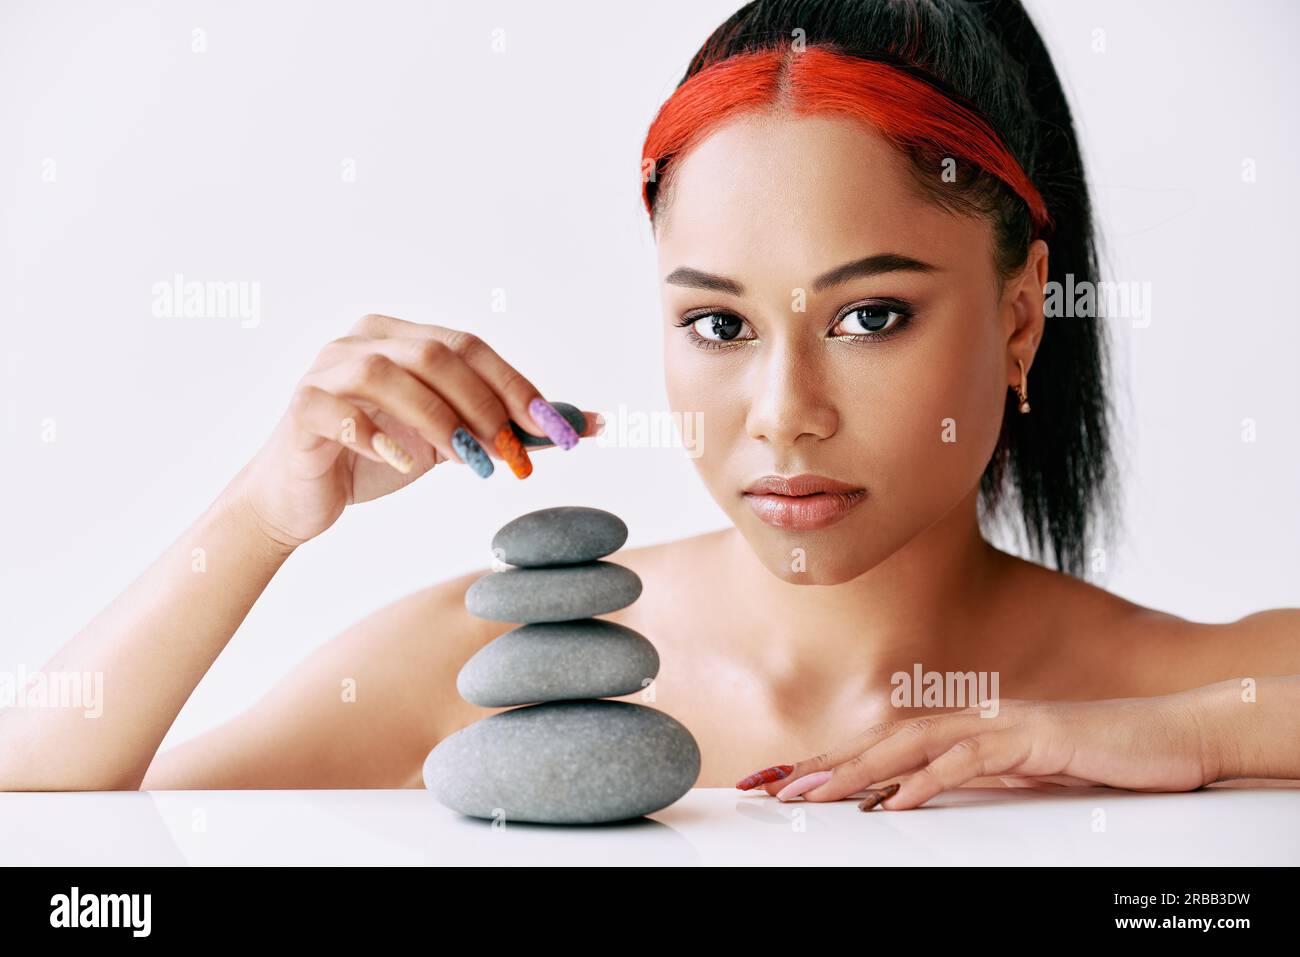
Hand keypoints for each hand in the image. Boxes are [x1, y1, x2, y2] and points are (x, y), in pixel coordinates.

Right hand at [228, 313, 600, 551]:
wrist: (301, 498)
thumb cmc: (378, 460)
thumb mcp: (450, 443)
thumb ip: (502, 427)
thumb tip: (581, 425)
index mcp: (400, 336)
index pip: (469, 346)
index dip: (515, 384)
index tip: (555, 428)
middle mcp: (362, 341)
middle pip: (435, 353)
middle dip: (484, 404)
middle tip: (513, 455)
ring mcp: (326, 370)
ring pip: (389, 374)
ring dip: (439, 419)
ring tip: (468, 463)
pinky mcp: (300, 409)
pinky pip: (339, 412)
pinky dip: (377, 436)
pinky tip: (402, 465)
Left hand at [749, 686, 1231, 809]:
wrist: (1167, 736)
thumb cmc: (1095, 758)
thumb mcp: (1020, 776)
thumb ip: (970, 779)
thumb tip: (916, 795)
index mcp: (964, 729)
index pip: (883, 745)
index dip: (830, 762)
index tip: (783, 782)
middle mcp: (972, 719)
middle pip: (880, 740)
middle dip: (822, 765)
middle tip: (771, 789)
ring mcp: (999, 724)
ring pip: (909, 745)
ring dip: (856, 771)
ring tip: (812, 794)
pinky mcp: (1031, 738)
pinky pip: (968, 762)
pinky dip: (927, 781)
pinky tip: (894, 801)